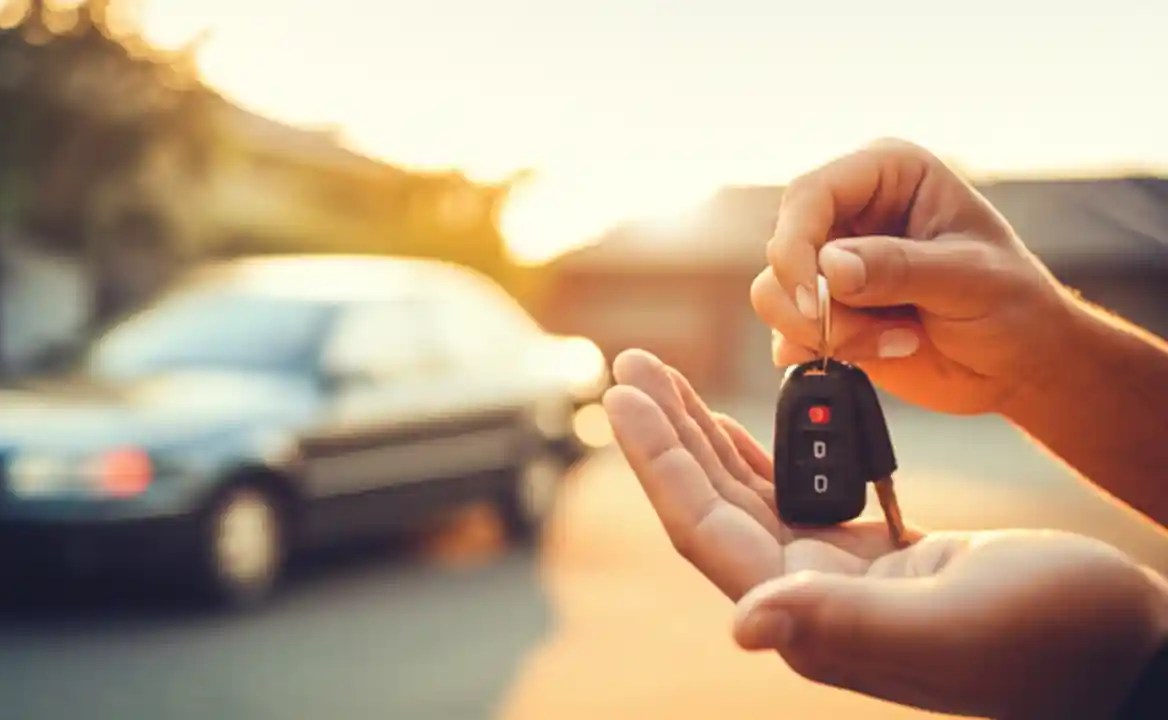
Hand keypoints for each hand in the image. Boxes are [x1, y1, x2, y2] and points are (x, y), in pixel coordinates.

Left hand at [604, 349, 1167, 718]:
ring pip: (742, 493)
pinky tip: (724, 422)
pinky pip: (787, 492)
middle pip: (709, 503)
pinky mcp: (865, 558)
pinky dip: (754, 449)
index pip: (706, 528)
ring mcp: (834, 577)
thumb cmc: (1059, 636)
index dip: (659, 460)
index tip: (622, 394)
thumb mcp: (952, 624)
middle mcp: (807, 599)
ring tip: (658, 376)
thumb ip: (845, 624)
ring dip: (697, 432)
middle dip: (664, 432)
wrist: (1119, 646)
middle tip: (628, 363)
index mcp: (812, 617)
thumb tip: (744, 621)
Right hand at [752, 139, 1078, 413]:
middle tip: (863, 331)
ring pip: (774, 294)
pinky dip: (823, 352)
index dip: (796, 244)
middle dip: (814, 301)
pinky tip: (883, 349)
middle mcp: (851, 213)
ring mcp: (833, 266)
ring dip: (826, 331)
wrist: (1019, 364)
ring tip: (891, 339)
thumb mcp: (969, 279)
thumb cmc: (1014, 303)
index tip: (813, 299)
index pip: (809, 194)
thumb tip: (831, 267)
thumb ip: (899, 268)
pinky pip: (785, 331)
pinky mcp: (825, 312)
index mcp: (888, 174)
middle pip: (781, 246)